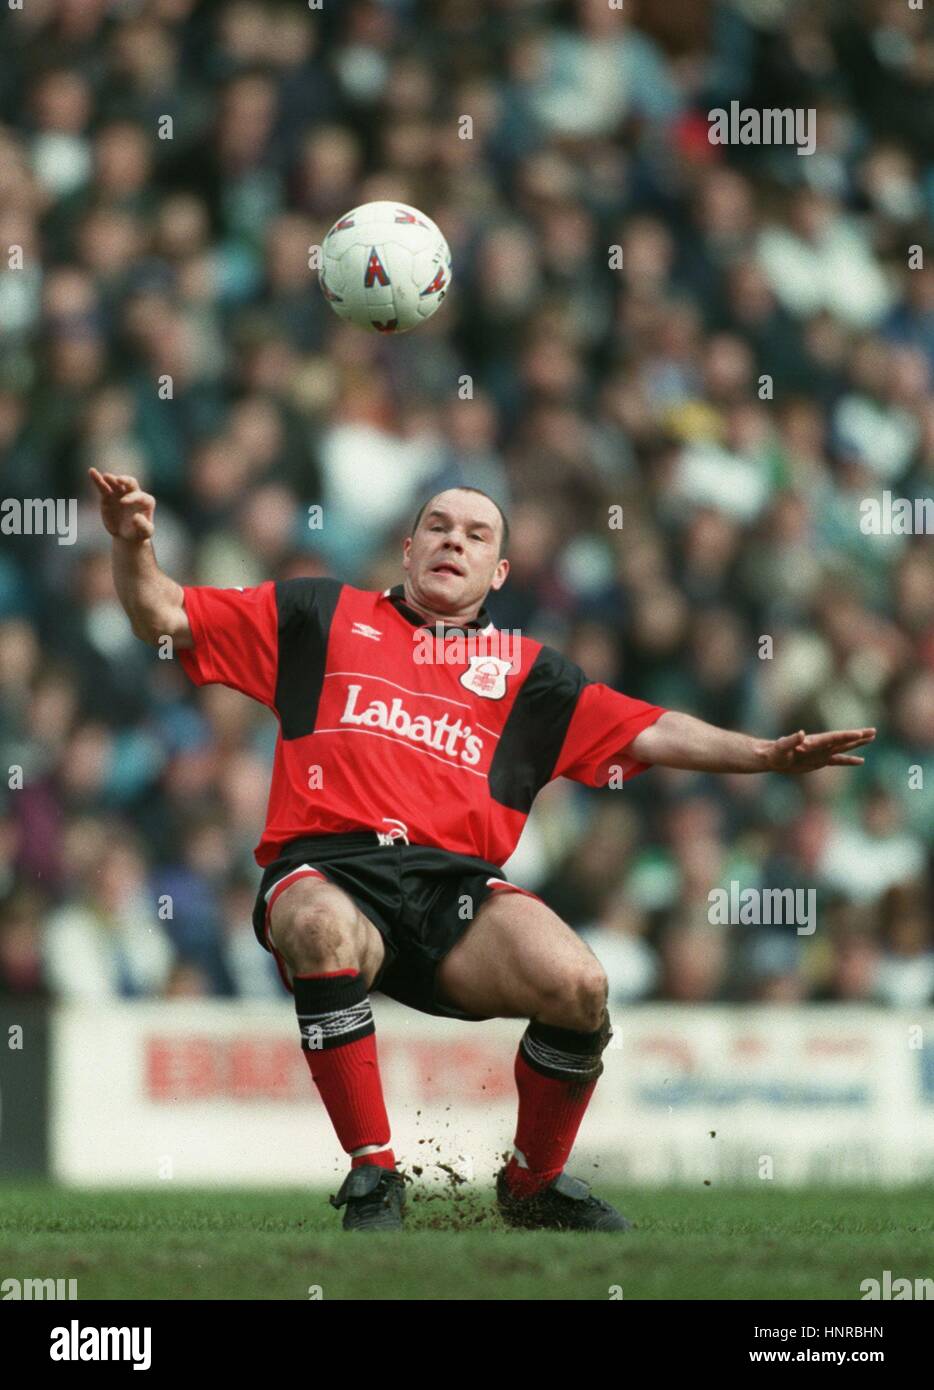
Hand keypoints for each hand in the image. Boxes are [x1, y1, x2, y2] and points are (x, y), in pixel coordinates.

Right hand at [89, 468, 155, 540]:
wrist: (127, 535)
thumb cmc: (139, 533)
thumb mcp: (145, 533)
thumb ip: (143, 526)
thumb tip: (136, 516)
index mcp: (146, 501)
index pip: (140, 496)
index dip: (132, 497)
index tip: (123, 502)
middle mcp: (134, 493)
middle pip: (131, 483)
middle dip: (125, 480)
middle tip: (119, 480)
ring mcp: (120, 493)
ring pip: (115, 483)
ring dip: (110, 479)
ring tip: (105, 476)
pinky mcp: (108, 496)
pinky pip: (103, 486)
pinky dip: (97, 479)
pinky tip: (91, 471)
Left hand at [761, 727, 875, 772]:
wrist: (772, 757)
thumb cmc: (775, 752)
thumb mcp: (781, 747)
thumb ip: (791, 740)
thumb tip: (801, 734)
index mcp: (814, 742)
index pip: (833, 738)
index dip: (846, 736)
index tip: (860, 733)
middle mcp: (821, 745)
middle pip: (843, 740)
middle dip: (858, 736)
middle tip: (873, 731)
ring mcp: (822, 753)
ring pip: (844, 748)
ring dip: (857, 743)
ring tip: (872, 737)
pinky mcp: (820, 761)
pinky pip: (838, 760)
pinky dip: (849, 760)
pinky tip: (861, 761)